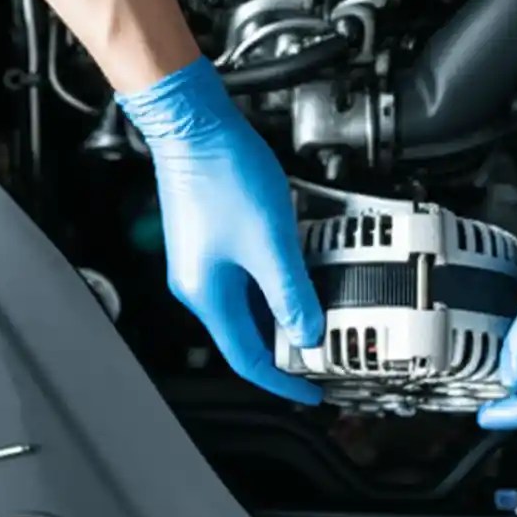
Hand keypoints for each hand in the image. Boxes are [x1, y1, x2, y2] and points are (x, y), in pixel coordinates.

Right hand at [117, 58, 324, 403]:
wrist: (193, 124)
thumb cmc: (221, 174)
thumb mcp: (271, 244)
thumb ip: (292, 295)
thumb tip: (308, 333)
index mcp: (208, 295)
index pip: (248, 358)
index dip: (282, 380)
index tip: (309, 392)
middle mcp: (198, 283)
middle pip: (247, 333)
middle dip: (286, 345)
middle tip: (323, 351)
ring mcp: (201, 260)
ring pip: (248, 303)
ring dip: (282, 311)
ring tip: (317, 309)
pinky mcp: (209, 238)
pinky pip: (244, 277)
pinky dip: (272, 284)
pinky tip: (295, 271)